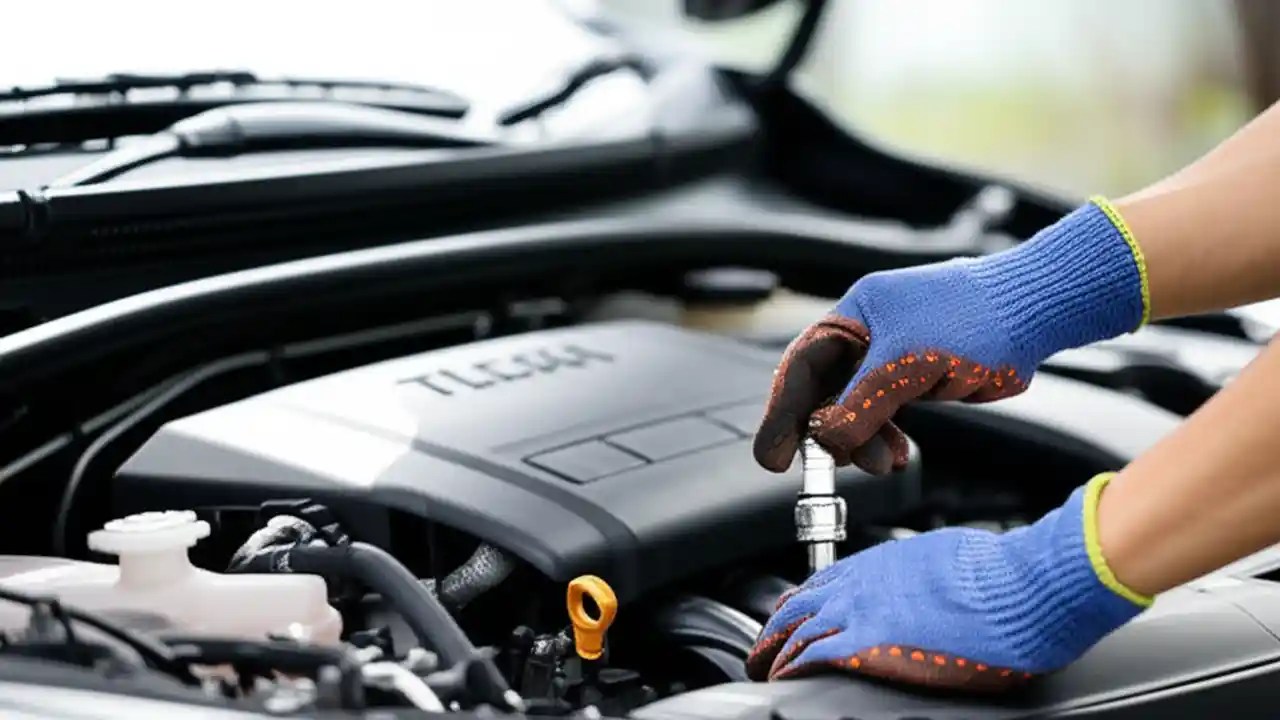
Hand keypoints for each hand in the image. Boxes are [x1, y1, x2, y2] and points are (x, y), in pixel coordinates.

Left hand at [746, 474, 1151, 691]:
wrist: (1019, 587)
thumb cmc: (1002, 575)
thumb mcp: (952, 562)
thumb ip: (926, 576)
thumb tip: (932, 587)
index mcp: (885, 561)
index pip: (826, 580)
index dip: (804, 601)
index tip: (792, 616)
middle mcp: (864, 580)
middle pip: (801, 603)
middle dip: (777, 627)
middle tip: (764, 647)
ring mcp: (862, 609)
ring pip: (797, 627)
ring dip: (774, 649)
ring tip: (761, 667)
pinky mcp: (867, 642)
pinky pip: (812, 653)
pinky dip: (791, 664)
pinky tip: (782, 676)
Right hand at [753, 199, 1147, 473]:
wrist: (1034, 314)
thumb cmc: (976, 319)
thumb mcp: (906, 367)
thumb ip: (859, 405)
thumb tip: (822, 436)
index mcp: (856, 313)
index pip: (803, 365)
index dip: (783, 411)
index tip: (773, 451)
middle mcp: (868, 332)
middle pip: (826, 390)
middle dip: (826, 431)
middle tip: (817, 466)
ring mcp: (893, 354)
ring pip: (857, 407)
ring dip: (861, 440)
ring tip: (880, 463)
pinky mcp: (917, 376)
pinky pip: (885, 413)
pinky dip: (886, 436)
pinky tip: (896, 455)